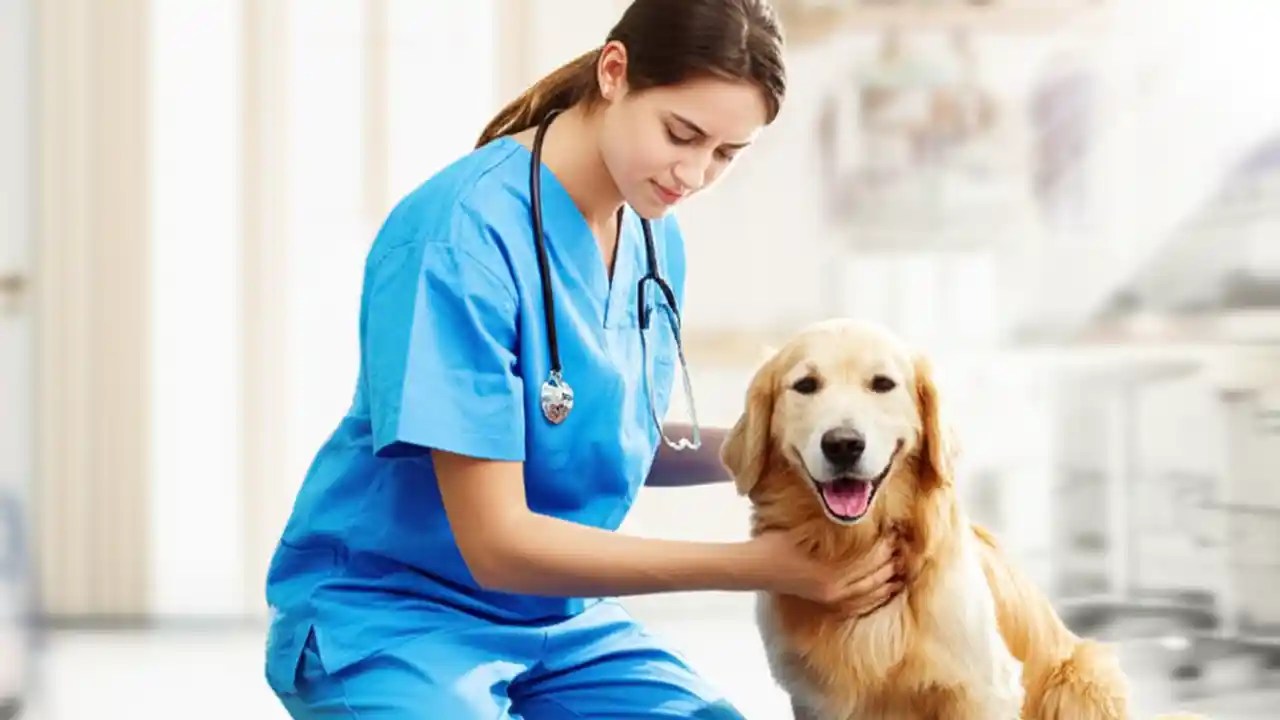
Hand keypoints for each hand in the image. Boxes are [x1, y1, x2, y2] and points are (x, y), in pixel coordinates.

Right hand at [750, 530, 902, 615]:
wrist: (754, 568)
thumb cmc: (776, 543)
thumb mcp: (805, 530)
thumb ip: (830, 528)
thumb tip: (857, 514)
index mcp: (831, 572)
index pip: (871, 560)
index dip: (886, 546)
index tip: (895, 532)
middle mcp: (835, 590)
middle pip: (876, 577)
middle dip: (892, 562)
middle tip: (903, 548)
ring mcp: (832, 598)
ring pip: (871, 592)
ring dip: (889, 580)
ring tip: (901, 567)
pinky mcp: (828, 602)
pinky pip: (861, 603)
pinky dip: (877, 595)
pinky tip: (886, 588)